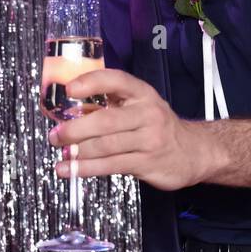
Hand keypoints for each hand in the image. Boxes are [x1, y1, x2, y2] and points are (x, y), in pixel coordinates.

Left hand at [49, 68, 215, 191]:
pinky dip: (86, 169)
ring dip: (78, 152)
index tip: (69, 90)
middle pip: (105, 120)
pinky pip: (111, 165)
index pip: (116, 80)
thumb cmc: (156, 126)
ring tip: (61, 154)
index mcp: (142, 94)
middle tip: (55, 136)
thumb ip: (110, 105)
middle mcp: (148, 114)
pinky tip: (69, 170)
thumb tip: (67, 113)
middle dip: (75, 129)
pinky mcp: (148, 163)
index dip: (91, 82)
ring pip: (106, 146)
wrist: (195, 151)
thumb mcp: (140, 106)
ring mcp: (150, 139)